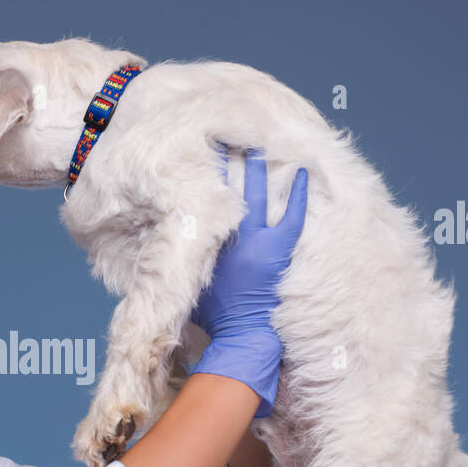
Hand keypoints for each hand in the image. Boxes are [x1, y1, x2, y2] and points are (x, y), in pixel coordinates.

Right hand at [189, 145, 308, 417]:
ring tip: (259, 142)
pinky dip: (298, 192)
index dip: (205, 169)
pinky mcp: (279, 249)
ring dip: (260, 167)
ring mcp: (258, 240)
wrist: (241, 334)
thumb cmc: (213, 313)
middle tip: (230, 132)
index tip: (201, 147)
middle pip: (230, 186)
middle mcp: (231, 234)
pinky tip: (302, 171)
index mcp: (208, 239)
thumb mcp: (189, 280)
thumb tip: (165, 237)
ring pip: (259, 193)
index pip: (205, 194)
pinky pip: (291, 214)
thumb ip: (183, 257)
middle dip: (230, 158)